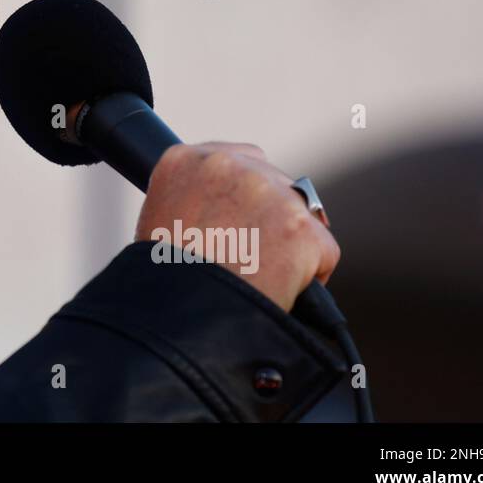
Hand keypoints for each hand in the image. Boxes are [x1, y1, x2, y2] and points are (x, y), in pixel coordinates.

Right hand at [135, 142, 340, 312]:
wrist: (177, 321)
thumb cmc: (162, 284)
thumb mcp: (160, 223)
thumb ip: (193, 200)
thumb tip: (225, 213)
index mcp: (185, 161)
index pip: (235, 161)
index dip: (239, 198)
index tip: (233, 225)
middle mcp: (227, 165)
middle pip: (273, 181)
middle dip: (267, 217)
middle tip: (245, 256)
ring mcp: (268, 192)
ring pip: (300, 214)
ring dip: (288, 243)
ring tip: (258, 277)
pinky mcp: (301, 228)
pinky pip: (322, 252)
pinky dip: (310, 276)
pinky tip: (279, 290)